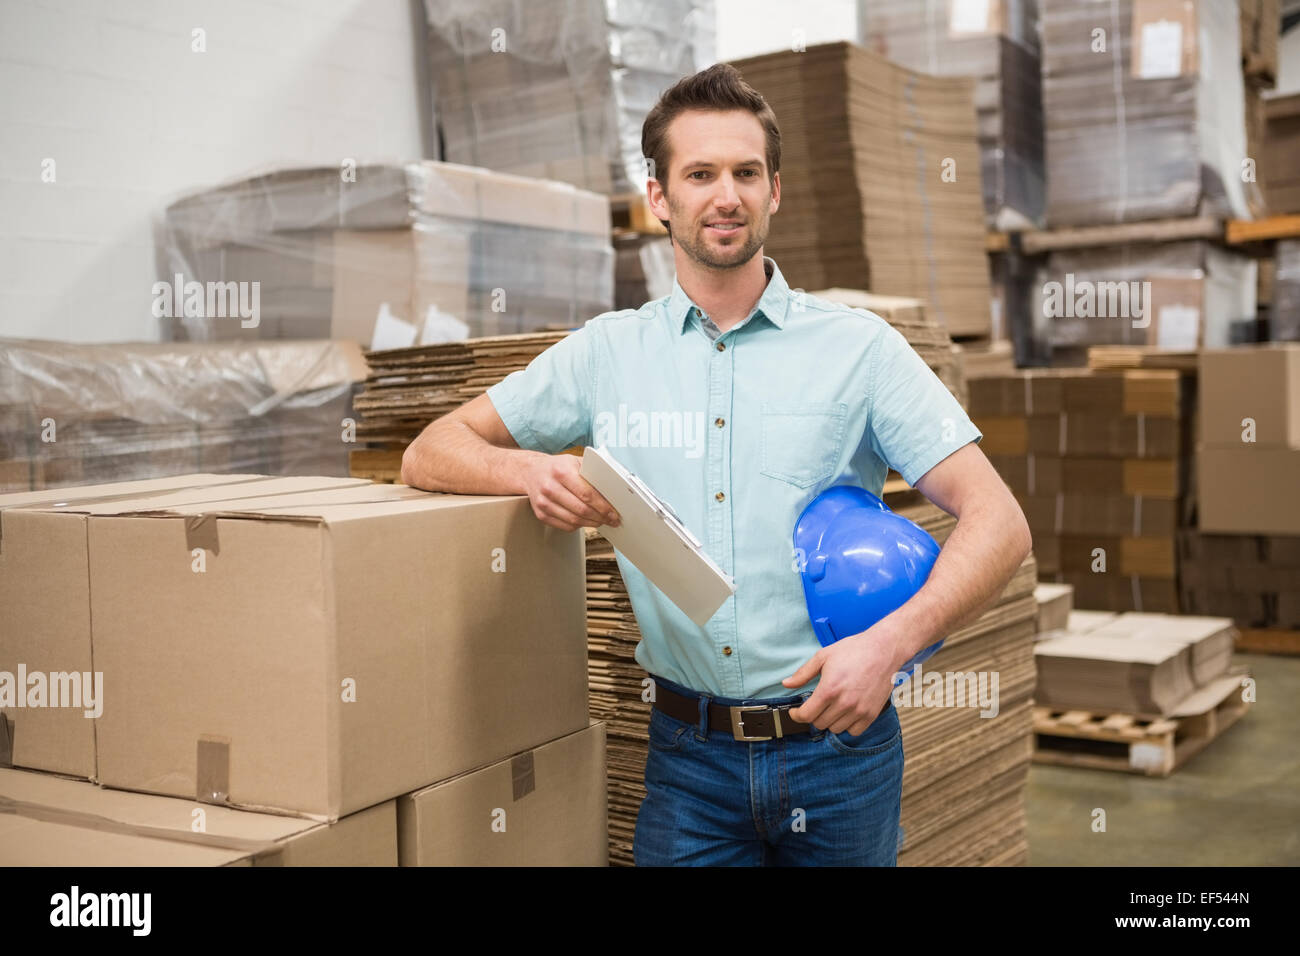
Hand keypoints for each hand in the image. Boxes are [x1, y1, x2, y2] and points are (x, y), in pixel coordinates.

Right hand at [520, 453, 621, 532]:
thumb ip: (592, 473)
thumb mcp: (575, 461)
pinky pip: (565, 526)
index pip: (587, 494)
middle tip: (611, 519)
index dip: (603, 506)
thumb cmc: (557, 467)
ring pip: (574, 520)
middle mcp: (550, 487)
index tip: (614, 512)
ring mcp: (543, 503)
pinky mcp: (541, 514)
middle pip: (581, 509)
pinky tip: (586, 521)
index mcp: (561, 471)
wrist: (531, 472)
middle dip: (600, 517)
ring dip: (591, 523)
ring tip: (601, 521)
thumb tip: (612, 489)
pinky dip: (579, 526)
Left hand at [782, 621, 906, 735]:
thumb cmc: (854, 650)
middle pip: (819, 723)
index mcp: (829, 689)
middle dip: (813, 715)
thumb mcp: (823, 656)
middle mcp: (844, 703)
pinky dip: (847, 725)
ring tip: (832, 706)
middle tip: (816, 704)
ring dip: (830, 720)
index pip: (806, 715)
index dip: (796, 715)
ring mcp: (859, 710)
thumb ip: (803, 673)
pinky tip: (846, 712)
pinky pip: (854, 731)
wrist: (884, 650)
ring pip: (835, 729)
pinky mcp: (872, 714)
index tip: (795, 712)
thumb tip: (786, 684)